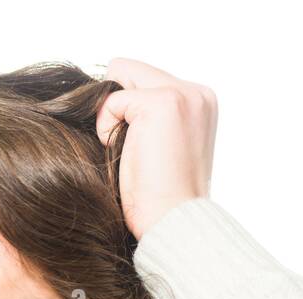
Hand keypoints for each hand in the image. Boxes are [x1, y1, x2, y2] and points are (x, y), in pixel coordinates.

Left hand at [95, 58, 216, 240]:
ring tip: (128, 150)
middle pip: (129, 70)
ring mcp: (181, 95)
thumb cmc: (159, 199)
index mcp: (200, 102)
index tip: (134, 146)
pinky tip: (124, 154)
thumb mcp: (158, 147)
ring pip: (119, 74)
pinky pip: (110, 100)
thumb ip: (145, 117)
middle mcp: (196, 92)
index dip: (126, 109)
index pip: (145, 78)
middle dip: (117, 105)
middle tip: (127, 147)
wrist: (173, 224)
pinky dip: (106, 128)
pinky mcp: (161, 103)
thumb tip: (102, 96)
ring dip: (112, 113)